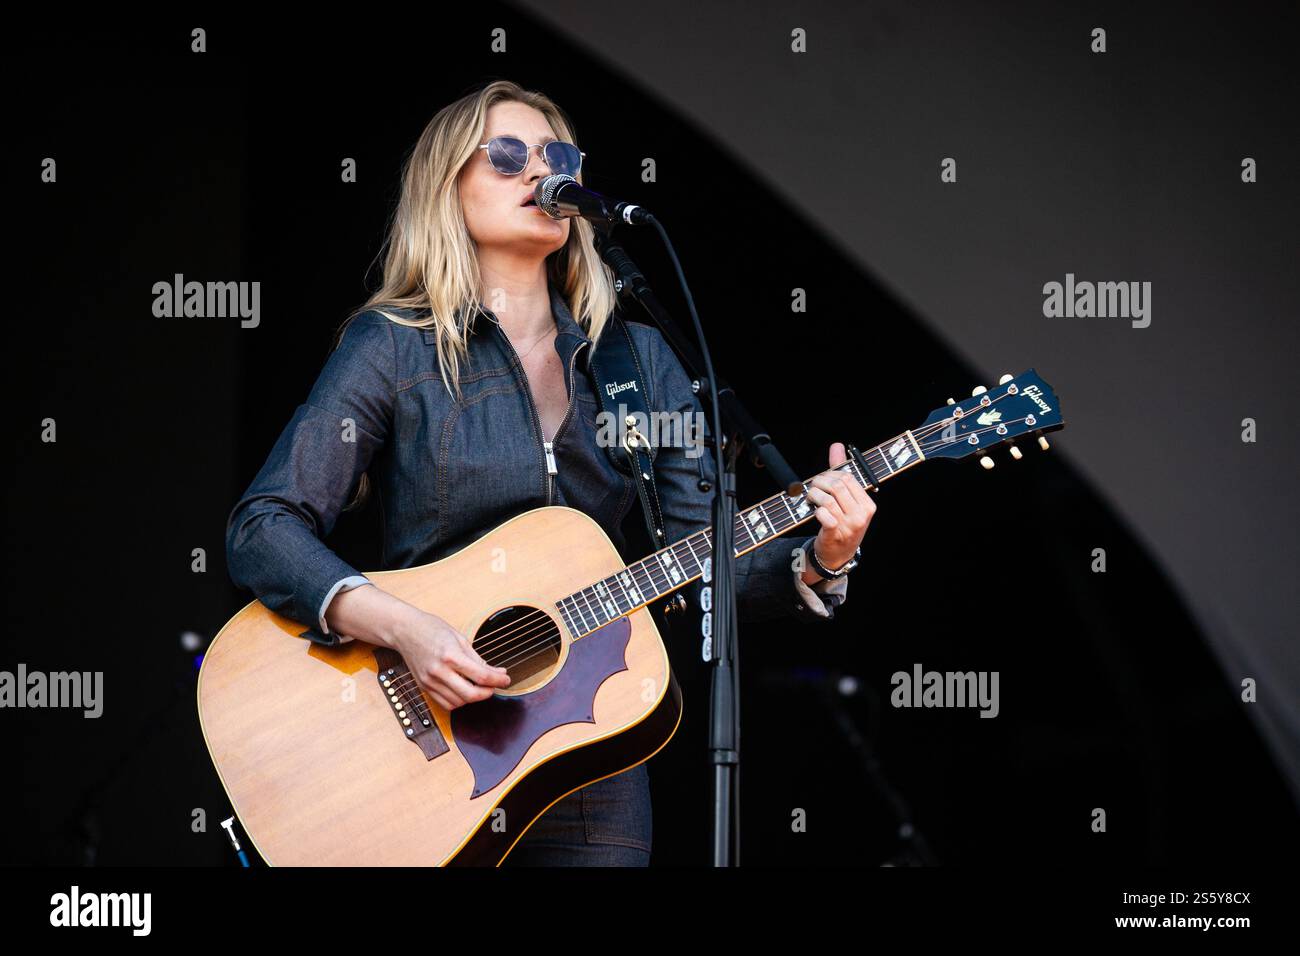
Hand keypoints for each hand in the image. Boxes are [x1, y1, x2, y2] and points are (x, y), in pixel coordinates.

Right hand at [395, 611, 510, 709]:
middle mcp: (439, 671)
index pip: (481, 676)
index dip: (498, 680)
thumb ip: (477, 659)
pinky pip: (445, 703)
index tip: (506, 679)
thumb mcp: (459, 638)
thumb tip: (496, 673)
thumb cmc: (432, 629)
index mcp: (450, 655)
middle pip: (471, 694)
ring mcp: (430, 681)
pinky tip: (464, 691)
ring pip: (459, 702)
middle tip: (494, 686)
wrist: (405, 630)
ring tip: (479, 686)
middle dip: (488, 693)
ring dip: (473, 698)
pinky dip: (459, 701)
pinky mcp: (424, 687)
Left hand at [803, 442, 875, 578]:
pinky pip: (824, 515)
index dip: (830, 474)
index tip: (822, 479)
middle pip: (837, 486)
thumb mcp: (847, 500)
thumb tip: (837, 446)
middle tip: (813, 487)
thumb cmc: (843, 523)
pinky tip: (815, 512)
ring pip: (828, 499)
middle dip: (820, 483)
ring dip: (814, 495)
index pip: (848, 478)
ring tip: (811, 498)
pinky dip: (815, 510)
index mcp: (868, 504)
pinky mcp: (835, 533)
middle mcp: (861, 515)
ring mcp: (849, 526)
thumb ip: (842, 472)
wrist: (838, 554)